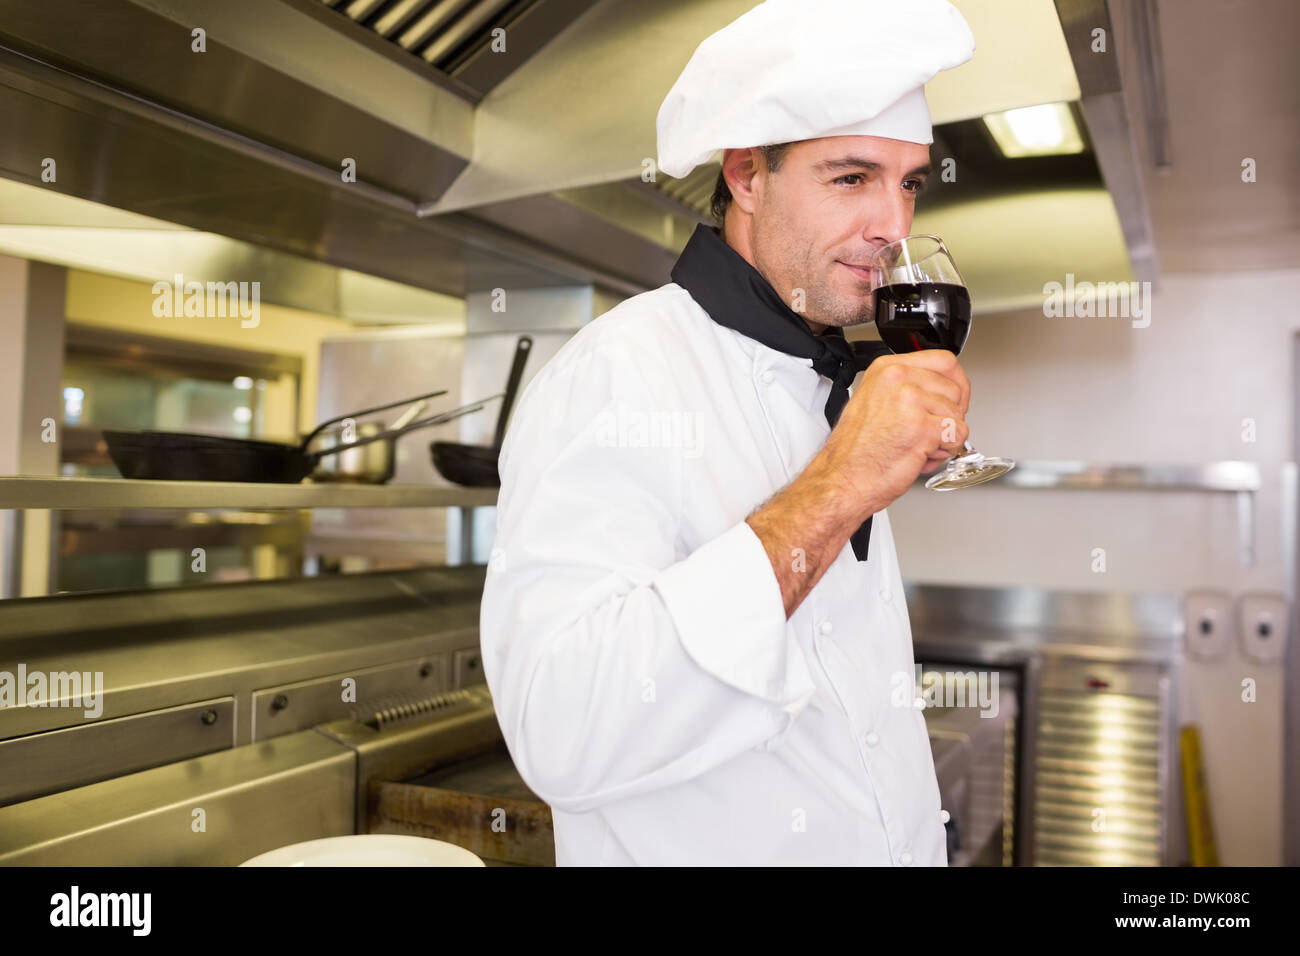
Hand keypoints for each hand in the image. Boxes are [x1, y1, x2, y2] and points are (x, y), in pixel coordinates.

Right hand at [816, 349, 970, 512]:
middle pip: (955, 388)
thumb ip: (905, 388)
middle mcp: (897, 379)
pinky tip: (922, 455)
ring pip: (958, 414)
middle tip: (929, 431)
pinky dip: (946, 450)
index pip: (943, 361)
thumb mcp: (874, 401)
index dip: (956, 383)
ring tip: (918, 446)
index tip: (954, 399)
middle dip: (950, 414)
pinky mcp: (922, 427)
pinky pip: (958, 434)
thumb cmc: (855, 451)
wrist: (842, 479)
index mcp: (886, 369)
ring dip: (945, 436)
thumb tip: (938, 390)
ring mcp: (910, 401)